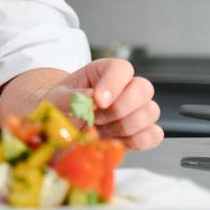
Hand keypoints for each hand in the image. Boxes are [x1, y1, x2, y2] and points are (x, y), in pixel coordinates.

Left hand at [44, 58, 162, 150]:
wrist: (61, 134)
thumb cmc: (60, 111)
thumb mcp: (56, 100)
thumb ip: (71, 98)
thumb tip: (91, 96)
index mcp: (102, 72)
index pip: (121, 68)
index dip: (113, 83)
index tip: (98, 101)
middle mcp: (124, 87)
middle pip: (144, 88)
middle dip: (119, 108)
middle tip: (96, 117)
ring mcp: (136, 110)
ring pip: (150, 112)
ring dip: (123, 125)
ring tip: (101, 128)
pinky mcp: (141, 132)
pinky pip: (153, 135)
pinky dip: (135, 140)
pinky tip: (115, 139)